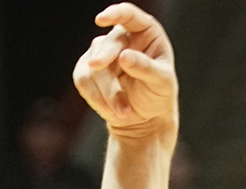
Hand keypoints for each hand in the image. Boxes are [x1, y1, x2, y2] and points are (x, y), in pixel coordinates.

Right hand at [72, 4, 177, 140]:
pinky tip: (111, 109)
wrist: (145, 116)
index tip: (101, 19)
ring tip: (123, 110)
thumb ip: (146, 68)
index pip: (128, 15)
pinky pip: (83, 79)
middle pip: (107, 43)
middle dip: (104, 59)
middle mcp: (122, 38)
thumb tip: (124, 56)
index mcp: (145, 32)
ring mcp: (102, 52)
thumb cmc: (158, 93)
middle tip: (97, 67)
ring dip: (107, 91)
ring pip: (93, 65)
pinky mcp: (87, 70)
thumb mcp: (162, 83)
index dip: (115, 14)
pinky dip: (96, 97)